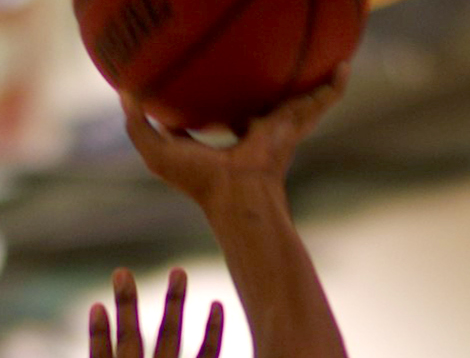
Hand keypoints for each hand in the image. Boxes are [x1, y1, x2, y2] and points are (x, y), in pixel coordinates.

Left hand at [122, 66, 347, 207]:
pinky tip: (344, 64)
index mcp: (232, 135)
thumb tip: (124, 93)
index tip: (222, 77)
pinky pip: (320, 103)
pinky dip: (334, 86)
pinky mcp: (295, 125)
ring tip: (325, 52)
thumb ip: (138, 125)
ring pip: (302, 98)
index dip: (227, 94)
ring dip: (315, 79)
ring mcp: (281, 127)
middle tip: (276, 55)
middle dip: (276, 81)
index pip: (232, 110)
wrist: (234, 194)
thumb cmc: (198, 181)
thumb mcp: (158, 151)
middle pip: (271, 99)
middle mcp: (261, 129)